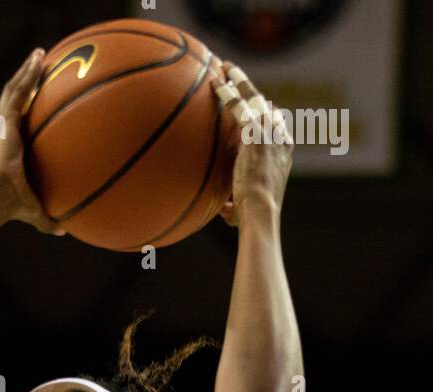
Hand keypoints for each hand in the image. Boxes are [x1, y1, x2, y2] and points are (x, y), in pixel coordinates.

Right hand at [0, 48, 65, 235]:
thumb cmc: (13, 205)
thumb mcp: (35, 211)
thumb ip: (48, 219)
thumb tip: (64, 230)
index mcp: (8, 149)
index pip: (17, 125)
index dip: (25, 111)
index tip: (36, 100)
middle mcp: (4, 133)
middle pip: (15, 101)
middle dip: (26, 83)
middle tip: (39, 68)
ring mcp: (3, 124)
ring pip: (15, 89)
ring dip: (27, 71)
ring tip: (39, 55)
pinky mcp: (5, 118)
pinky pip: (17, 89)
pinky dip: (28, 73)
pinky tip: (38, 59)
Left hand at [213, 63, 293, 225]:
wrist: (260, 210)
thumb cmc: (252, 216)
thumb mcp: (245, 207)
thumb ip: (233, 204)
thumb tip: (221, 209)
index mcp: (284, 151)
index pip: (277, 123)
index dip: (267, 111)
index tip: (258, 104)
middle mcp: (280, 137)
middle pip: (266, 104)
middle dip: (250, 89)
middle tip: (236, 75)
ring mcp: (269, 132)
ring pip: (253, 98)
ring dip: (239, 80)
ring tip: (224, 67)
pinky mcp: (255, 133)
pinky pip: (239, 107)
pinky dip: (227, 93)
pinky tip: (215, 83)